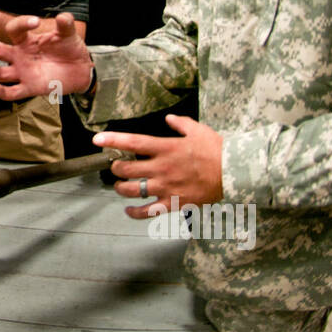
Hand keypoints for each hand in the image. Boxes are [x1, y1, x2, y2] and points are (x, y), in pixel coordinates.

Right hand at [0, 12, 91, 99]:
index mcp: (26, 40)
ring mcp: (23, 72)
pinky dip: (2, 93)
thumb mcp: (68, 33)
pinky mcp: (30, 88)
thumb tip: (62, 17)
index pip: (14, 29)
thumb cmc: (69, 48)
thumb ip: (66, 24)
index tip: (36, 22)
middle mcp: (19, 56)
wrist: (81, 68)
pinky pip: (12, 93)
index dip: (22, 23)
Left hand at [94, 114, 223, 218]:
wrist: (234, 173)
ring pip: (133, 190)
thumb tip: (169, 119)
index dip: (112, 140)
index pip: (133, 143)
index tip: (97, 139)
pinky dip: (135, 213)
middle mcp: (162, 167)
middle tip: (116, 167)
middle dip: (116, 168)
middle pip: (127, 169)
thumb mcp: (198, 130)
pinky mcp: (173, 203)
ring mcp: (166, 187)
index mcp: (166, 148)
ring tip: (120, 186)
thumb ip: (180, 124)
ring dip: (121, 188)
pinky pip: (149, 211)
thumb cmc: (217, 149)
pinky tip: (128, 211)